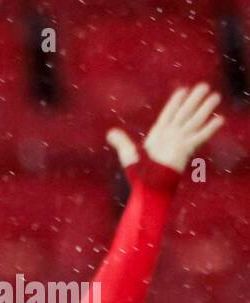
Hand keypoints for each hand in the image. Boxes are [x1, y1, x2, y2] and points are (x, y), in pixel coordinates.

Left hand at [107, 83, 223, 172]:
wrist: (149, 187)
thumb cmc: (139, 174)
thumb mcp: (128, 154)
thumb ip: (122, 142)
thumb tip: (110, 133)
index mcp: (158, 134)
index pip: (169, 113)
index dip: (176, 102)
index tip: (183, 90)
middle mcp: (172, 135)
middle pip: (185, 113)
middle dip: (194, 100)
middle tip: (204, 86)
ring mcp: (180, 142)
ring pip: (195, 121)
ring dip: (205, 109)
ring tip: (216, 96)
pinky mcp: (187, 149)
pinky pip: (201, 136)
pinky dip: (210, 128)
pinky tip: (220, 119)